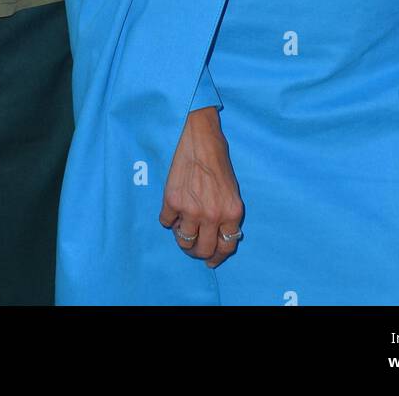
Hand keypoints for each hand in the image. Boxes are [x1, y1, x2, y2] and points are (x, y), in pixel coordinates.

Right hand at [159, 106, 243, 266]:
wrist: (199, 137)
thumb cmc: (217, 159)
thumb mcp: (231, 189)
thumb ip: (226, 213)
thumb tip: (217, 234)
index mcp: (232, 212)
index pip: (226, 247)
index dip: (217, 256)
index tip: (211, 260)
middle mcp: (213, 215)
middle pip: (203, 250)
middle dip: (198, 251)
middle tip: (194, 246)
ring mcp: (191, 210)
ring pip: (184, 241)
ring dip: (182, 236)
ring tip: (182, 226)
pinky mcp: (172, 202)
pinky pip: (166, 222)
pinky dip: (168, 218)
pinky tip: (172, 208)